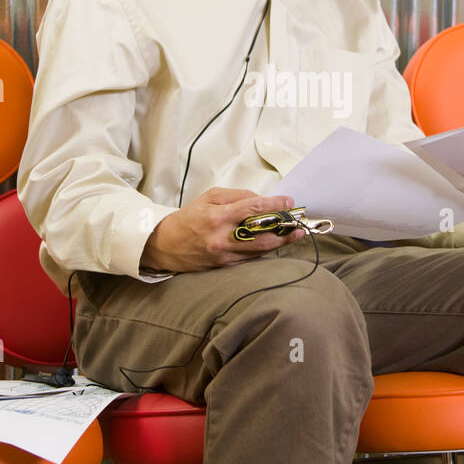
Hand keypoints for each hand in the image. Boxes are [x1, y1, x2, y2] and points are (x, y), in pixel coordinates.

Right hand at [139, 187, 304, 273]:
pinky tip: (274, 243)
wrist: (165, 246)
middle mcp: (222, 238)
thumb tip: (261, 200)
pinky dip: (264, 250)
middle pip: (262, 235)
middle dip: (284, 230)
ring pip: (260, 250)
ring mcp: (225, 255)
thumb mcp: (208, 198)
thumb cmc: (188, 219)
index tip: (288, 201)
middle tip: (298, 224)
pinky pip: (251, 258)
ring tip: (294, 234)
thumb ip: (236, 196)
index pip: (252, 209)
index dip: (274, 205)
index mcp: (217, 217)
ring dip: (280, 242)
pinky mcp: (225, 266)